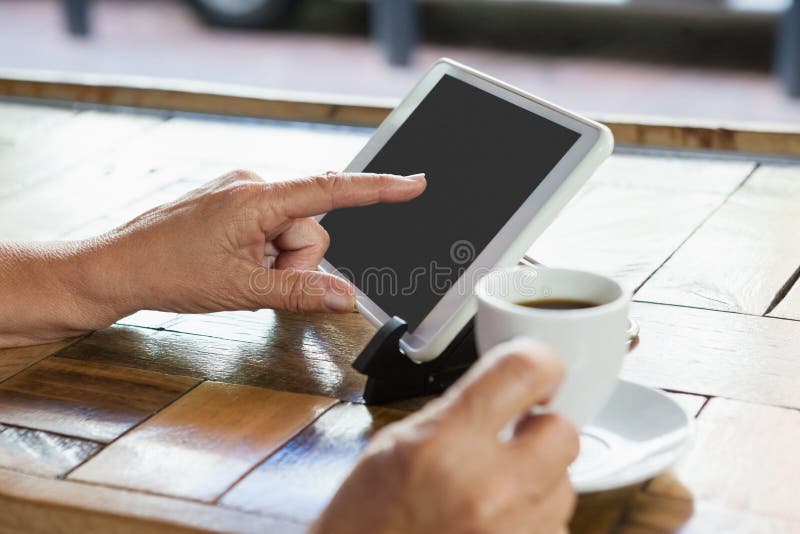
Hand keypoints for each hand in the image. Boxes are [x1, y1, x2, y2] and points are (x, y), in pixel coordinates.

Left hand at [86, 170, 425, 318]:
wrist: (118, 268)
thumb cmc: (168, 271)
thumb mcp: (243, 288)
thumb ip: (303, 291)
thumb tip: (348, 297)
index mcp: (257, 197)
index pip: (331, 190)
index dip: (378, 188)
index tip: (413, 183)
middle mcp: (253, 186)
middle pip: (312, 229)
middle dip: (295, 261)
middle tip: (255, 278)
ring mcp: (243, 194)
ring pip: (293, 234)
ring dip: (277, 261)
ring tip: (239, 272)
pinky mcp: (235, 205)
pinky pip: (273, 230)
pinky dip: (266, 253)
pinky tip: (234, 262)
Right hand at [313, 340, 578, 533]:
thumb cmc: (367, 519)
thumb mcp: (398, 443)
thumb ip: (458, 411)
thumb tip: (508, 388)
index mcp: (445, 443)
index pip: (524, 371)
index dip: (538, 362)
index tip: (538, 372)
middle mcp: (487, 489)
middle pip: (563, 432)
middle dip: (542, 430)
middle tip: (515, 439)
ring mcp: (512, 533)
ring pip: (566, 486)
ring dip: (539, 482)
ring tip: (493, 492)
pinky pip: (557, 528)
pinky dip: (533, 522)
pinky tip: (497, 522)